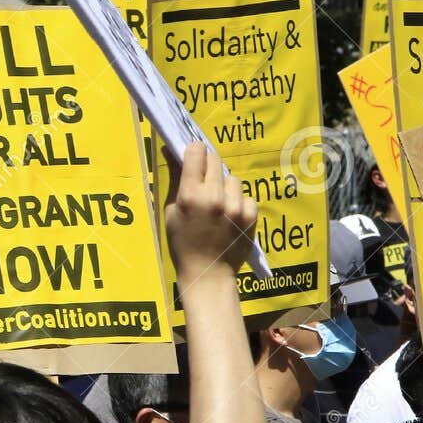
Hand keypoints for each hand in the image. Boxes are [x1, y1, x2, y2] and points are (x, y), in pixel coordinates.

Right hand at [163, 141, 257, 280]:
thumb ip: (175, 178)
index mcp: (190, 195)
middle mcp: (214, 197)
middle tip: (204, 182)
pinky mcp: (251, 216)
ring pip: (232, 179)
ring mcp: (235, 206)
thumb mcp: (171, 211)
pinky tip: (230, 217)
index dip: (194, 152)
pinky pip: (246, 196)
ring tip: (218, 206)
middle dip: (208, 166)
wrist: (207, 274)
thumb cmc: (182, 243)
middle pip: (215, 160)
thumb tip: (171, 149)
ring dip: (225, 186)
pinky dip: (239, 203)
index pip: (197, 152)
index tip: (193, 158)